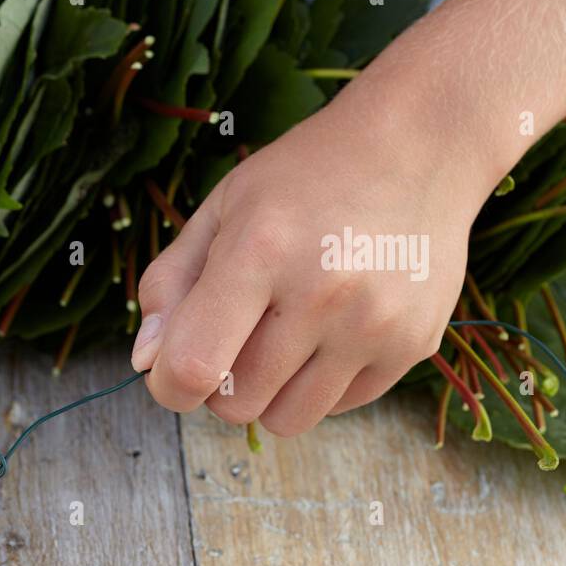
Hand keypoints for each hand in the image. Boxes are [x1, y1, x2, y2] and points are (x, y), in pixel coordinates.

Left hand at [130, 97, 488, 436]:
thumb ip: (170, 285)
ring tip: (281, 337)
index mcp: (260, 252)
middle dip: (219, 384)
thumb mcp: (221, 210)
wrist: (420, 145)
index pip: (193, 367)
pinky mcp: (414, 346)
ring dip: (268, 393)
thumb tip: (146, 362)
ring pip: (286, 420)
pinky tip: (328, 331)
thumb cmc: (305, 178)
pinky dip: (319, 385)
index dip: (167, 384)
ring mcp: (375, 325)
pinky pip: (337, 408)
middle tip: (235, 336)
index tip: (170, 370)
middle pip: (235, 404)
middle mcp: (323, 294)